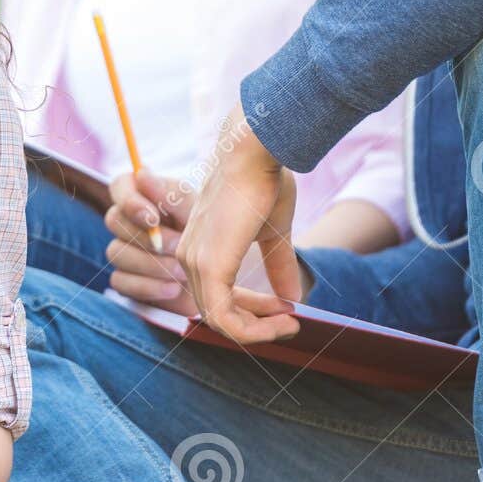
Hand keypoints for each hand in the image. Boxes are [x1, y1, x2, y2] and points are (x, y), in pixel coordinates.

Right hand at [103, 170, 196, 314]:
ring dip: (151, 264)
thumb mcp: (197, 213)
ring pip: (116, 252)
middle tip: (178, 247)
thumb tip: (142, 174)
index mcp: (144, 196)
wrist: (216, 277)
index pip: (119, 186)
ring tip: (182, 272)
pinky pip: (120, 282)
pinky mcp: (124, 280)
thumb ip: (172, 196)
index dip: (129, 200)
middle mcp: (128, 221)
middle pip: (114, 220)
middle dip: (147, 237)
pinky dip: (148, 287)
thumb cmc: (206, 236)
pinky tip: (172, 289)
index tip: (153, 218)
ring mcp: (123, 251)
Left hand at [177, 109, 305, 343]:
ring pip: (221, 322)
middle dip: (258, 323)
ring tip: (290, 320)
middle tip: (290, 319)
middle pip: (219, 314)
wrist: (254, 153)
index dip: (253, 312)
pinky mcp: (210, 267)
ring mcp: (197, 264)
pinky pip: (225, 319)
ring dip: (259, 329)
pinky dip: (254, 329)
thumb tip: (292, 299)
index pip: (218, 299)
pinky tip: (285, 317)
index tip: (285, 310)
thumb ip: (277, 265)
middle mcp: (190, 259)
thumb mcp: (272, 232)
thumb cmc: (262, 182)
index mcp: (199, 250)